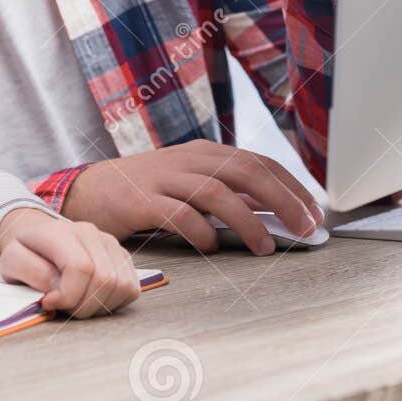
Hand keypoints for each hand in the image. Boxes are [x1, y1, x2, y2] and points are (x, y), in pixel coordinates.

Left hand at [0, 209, 140, 317]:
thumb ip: (30, 272)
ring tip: (76, 303)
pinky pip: (132, 288)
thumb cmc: (26, 254)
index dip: (68, 296)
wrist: (39, 239)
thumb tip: (55, 290)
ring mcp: (110, 244)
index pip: (81, 268)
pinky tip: (92, 299)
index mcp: (61, 232)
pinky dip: (114, 302)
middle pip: (105, 279)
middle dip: (83, 305)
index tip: (49, 302)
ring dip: (99, 306)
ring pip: (122, 286)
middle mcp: (90, 233)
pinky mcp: (122, 257)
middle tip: (63, 307)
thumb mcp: (11, 261)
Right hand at [60, 140, 325, 255]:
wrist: (88, 191)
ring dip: (247, 220)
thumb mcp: (189, 184)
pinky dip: (201, 231)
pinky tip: (212, 247)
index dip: (291, 186)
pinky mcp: (141, 201)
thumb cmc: (145, 192)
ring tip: (265, 247)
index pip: (258, 162)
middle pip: (245, 171)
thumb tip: (274, 216)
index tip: (313, 213)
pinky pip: (178, 214)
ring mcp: (163, 179)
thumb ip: (227, 195)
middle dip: (282, 199)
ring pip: (216, 192)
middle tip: (305, 227)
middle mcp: (187, 160)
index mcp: (204, 153)